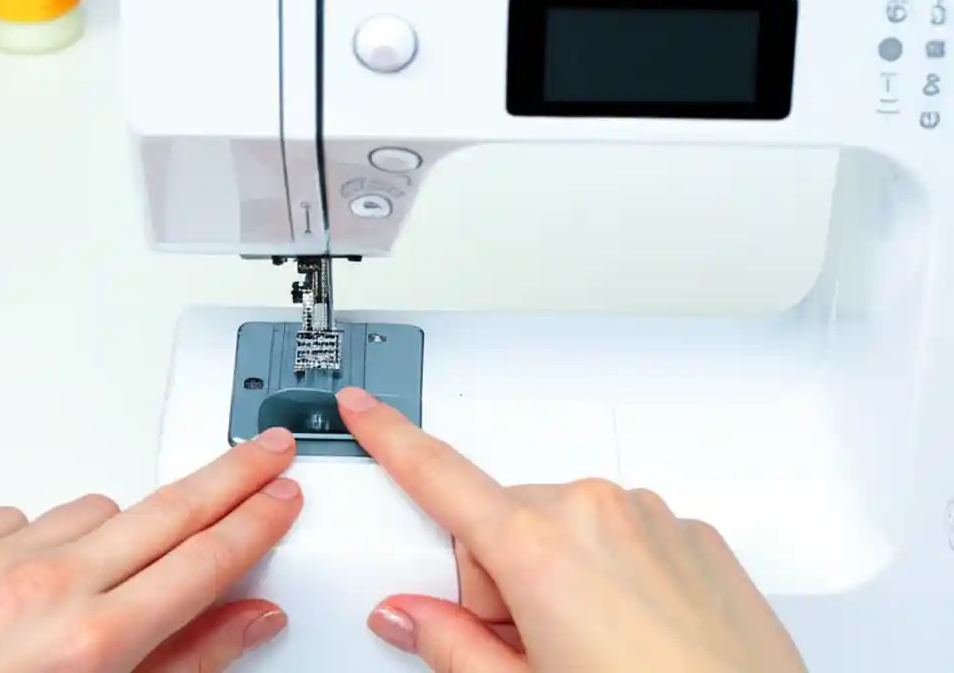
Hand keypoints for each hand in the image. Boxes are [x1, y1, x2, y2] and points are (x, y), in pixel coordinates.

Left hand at [0, 428, 301, 672]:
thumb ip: (185, 663)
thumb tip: (246, 619)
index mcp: (92, 643)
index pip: (203, 561)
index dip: (254, 523)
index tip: (281, 496)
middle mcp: (43, 586)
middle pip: (167, 509)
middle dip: (229, 475)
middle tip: (265, 451)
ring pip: (94, 509)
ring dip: (120, 531)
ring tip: (106, 582)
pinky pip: (22, 518)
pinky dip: (41, 541)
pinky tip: (34, 583)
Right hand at [335, 387, 806, 672]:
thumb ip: (450, 645)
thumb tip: (406, 616)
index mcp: (539, 547)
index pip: (438, 476)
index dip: (390, 438)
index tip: (363, 407)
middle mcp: (595, 511)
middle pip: (502, 522)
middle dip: (499, 580)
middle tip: (531, 649)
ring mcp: (651, 518)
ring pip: (563, 527)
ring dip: (558, 575)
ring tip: (591, 648)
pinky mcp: (692, 533)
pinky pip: (621, 534)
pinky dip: (612, 574)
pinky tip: (632, 634)